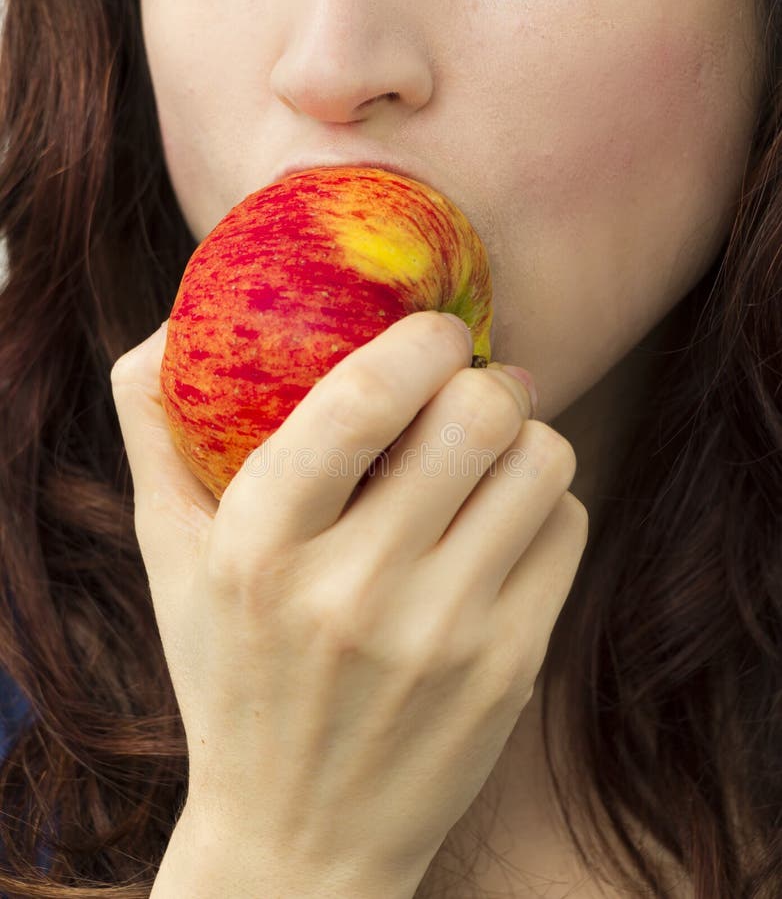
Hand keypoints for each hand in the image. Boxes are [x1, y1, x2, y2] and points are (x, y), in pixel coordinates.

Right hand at [111, 310, 587, 896]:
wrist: (301, 837)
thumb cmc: (231, 676)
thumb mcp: (171, 559)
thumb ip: (157, 433)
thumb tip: (172, 323)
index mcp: (260, 550)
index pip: (361, 402)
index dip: (418, 340)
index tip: (432, 328)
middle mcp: (356, 593)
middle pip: (480, 415)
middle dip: (487, 379)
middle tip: (469, 390)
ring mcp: (445, 636)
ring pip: (542, 461)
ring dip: (522, 437)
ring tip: (485, 458)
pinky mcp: (511, 668)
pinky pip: (566, 525)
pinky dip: (541, 504)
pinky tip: (499, 527)